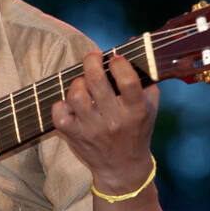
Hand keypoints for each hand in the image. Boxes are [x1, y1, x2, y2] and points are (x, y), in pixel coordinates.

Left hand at [51, 51, 157, 194]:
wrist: (123, 168)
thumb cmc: (137, 130)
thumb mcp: (150, 106)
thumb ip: (146, 77)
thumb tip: (131, 42)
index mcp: (135, 112)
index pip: (128, 81)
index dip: (119, 63)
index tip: (115, 58)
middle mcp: (114, 121)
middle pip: (96, 81)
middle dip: (92, 61)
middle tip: (93, 58)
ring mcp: (92, 130)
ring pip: (76, 95)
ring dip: (77, 82)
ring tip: (83, 83)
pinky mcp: (75, 136)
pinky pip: (59, 114)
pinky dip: (61, 104)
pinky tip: (70, 102)